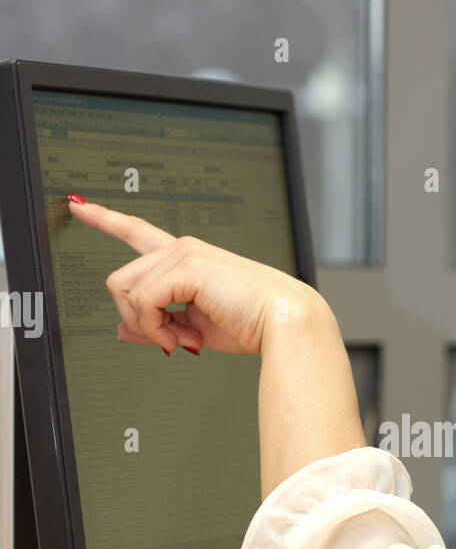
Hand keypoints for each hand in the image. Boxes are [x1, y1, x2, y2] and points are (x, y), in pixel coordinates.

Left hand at [67, 197, 320, 355]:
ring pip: (126, 292)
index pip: (136, 231)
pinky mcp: (187, 265)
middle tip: (165, 341)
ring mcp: (183, 253)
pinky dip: (156, 329)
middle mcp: (182, 248)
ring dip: (148, 327)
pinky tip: (181, 340)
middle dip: (134, 318)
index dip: (104, 219)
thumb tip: (122, 329)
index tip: (79, 207)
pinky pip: (144, 301)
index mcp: (186, 258)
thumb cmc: (252, 323)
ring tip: (178, 342)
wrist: (283, 322)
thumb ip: (157, 324)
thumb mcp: (193, 328)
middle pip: (119, 280)